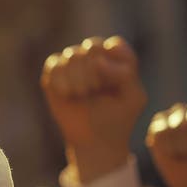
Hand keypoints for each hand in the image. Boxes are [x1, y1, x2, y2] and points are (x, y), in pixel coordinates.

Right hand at [41, 36, 145, 182]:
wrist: (94, 140)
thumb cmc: (118, 117)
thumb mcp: (133, 97)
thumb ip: (124, 74)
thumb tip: (97, 61)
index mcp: (118, 59)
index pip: (115, 46)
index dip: (113, 65)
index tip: (114, 85)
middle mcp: (94, 57)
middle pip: (92, 46)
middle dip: (94, 71)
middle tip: (94, 91)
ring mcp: (72, 64)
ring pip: (72, 55)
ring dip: (78, 77)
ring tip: (82, 95)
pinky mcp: (53, 74)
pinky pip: (53, 65)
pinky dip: (61, 80)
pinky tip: (68, 94)